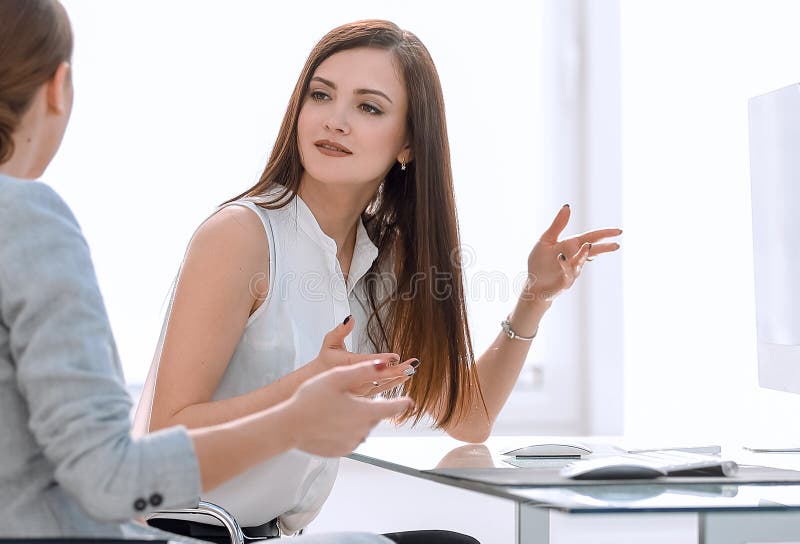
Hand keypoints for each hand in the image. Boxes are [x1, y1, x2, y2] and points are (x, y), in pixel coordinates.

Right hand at [287, 361, 413, 456]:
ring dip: (356, 418)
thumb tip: (385, 365)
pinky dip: (345, 429)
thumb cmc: (311, 398)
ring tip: (336, 408)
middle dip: (369, 406)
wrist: (289, 426)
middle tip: (350, 397)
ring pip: (362, 427)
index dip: (402, 402)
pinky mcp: (341, 451)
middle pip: (375, 416)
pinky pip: (350, 438)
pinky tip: (330, 421)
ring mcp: (352, 443)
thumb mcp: (337, 377)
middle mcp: (363, 431)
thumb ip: (364, 370)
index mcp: (366, 412)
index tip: (410, 401)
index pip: (394, 408)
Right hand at [312, 316, 417, 395]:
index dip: (382, 359)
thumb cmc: (324, 362)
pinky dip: (392, 384)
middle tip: (413, 365)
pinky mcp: (362, 399)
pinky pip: (380, 392)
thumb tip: (350, 318)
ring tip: (411, 371)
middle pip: (379, 376)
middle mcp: (355, 382)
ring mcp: (359, 392)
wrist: (315, 385)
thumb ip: (340, 330)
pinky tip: (402, 378)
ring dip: (397, 378)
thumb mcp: (329, 342)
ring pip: (382, 386)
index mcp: (348, 366)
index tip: (396, 356)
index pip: (368, 362)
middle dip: (398, 370)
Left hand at [524, 205, 620, 302]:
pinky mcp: (564, 281)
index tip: (619, 231)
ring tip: (588, 245)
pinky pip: (565, 273)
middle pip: (592, 251)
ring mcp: (572, 270)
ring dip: (583, 254)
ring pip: (579, 262)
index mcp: (572, 245)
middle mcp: (575, 258)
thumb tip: (568, 206)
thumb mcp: (547, 239)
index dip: (605, 234)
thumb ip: (558, 224)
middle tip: (617, 245)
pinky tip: (561, 258)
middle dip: (603, 247)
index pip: (591, 237)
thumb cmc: (540, 261)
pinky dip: (564, 265)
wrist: (533, 283)